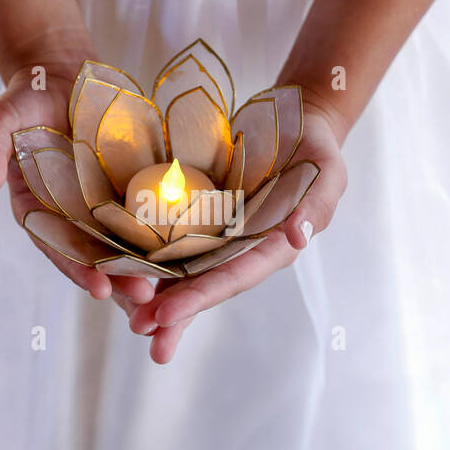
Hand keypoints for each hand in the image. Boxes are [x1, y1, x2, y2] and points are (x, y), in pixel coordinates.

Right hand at [0, 62, 155, 305]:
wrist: (61, 76)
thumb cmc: (26, 99)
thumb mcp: (2, 118)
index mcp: (37, 209)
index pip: (57, 246)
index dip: (76, 268)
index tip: (97, 289)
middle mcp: (69, 214)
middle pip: (94, 253)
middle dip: (118, 277)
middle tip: (144, 297)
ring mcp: (99, 203)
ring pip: (122, 241)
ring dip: (143, 263)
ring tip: (170, 284)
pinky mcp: (125, 187)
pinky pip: (145, 212)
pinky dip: (162, 232)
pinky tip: (185, 248)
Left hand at [124, 97, 349, 362]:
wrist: (298, 122)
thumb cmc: (316, 148)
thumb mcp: (327, 171)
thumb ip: (316, 205)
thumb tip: (297, 238)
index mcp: (273, 248)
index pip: (233, 276)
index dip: (201, 296)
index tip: (168, 314)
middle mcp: (242, 249)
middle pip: (204, 284)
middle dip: (173, 310)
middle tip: (138, 328)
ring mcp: (220, 235)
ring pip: (185, 271)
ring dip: (158, 296)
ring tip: (130, 321)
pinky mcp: (201, 216)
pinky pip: (173, 238)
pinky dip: (149, 257)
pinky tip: (123, 273)